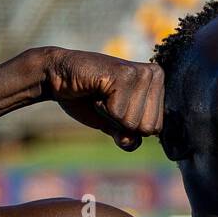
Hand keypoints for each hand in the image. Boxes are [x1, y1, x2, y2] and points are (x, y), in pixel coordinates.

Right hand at [41, 48, 163, 150]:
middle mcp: (154, 75)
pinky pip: (119, 113)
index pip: (155, 129)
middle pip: (148, 128)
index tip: (115, 106)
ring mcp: (141, 73)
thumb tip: (132, 143)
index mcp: (158, 86)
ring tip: (101, 93)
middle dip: (121, 122)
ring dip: (109, 113)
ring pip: (133, 122)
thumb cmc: (87, 99)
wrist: (59, 77)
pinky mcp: (125, 74)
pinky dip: (102, 108)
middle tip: (107, 100)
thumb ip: (127, 136)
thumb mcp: (112, 123)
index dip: (129, 126)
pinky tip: (97, 89)